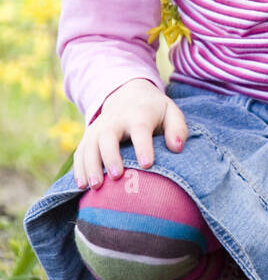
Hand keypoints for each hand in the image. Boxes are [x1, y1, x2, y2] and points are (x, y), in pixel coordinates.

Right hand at [73, 78, 187, 189]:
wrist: (128, 93)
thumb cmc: (154, 110)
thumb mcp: (170, 113)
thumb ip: (177, 129)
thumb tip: (177, 148)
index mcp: (139, 114)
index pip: (140, 129)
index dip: (143, 146)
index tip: (146, 164)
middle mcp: (115, 120)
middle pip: (108, 136)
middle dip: (111, 156)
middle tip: (116, 176)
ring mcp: (98, 128)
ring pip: (90, 146)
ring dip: (91, 166)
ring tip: (95, 186)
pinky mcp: (88, 136)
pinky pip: (80, 152)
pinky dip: (79, 169)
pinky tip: (82, 186)